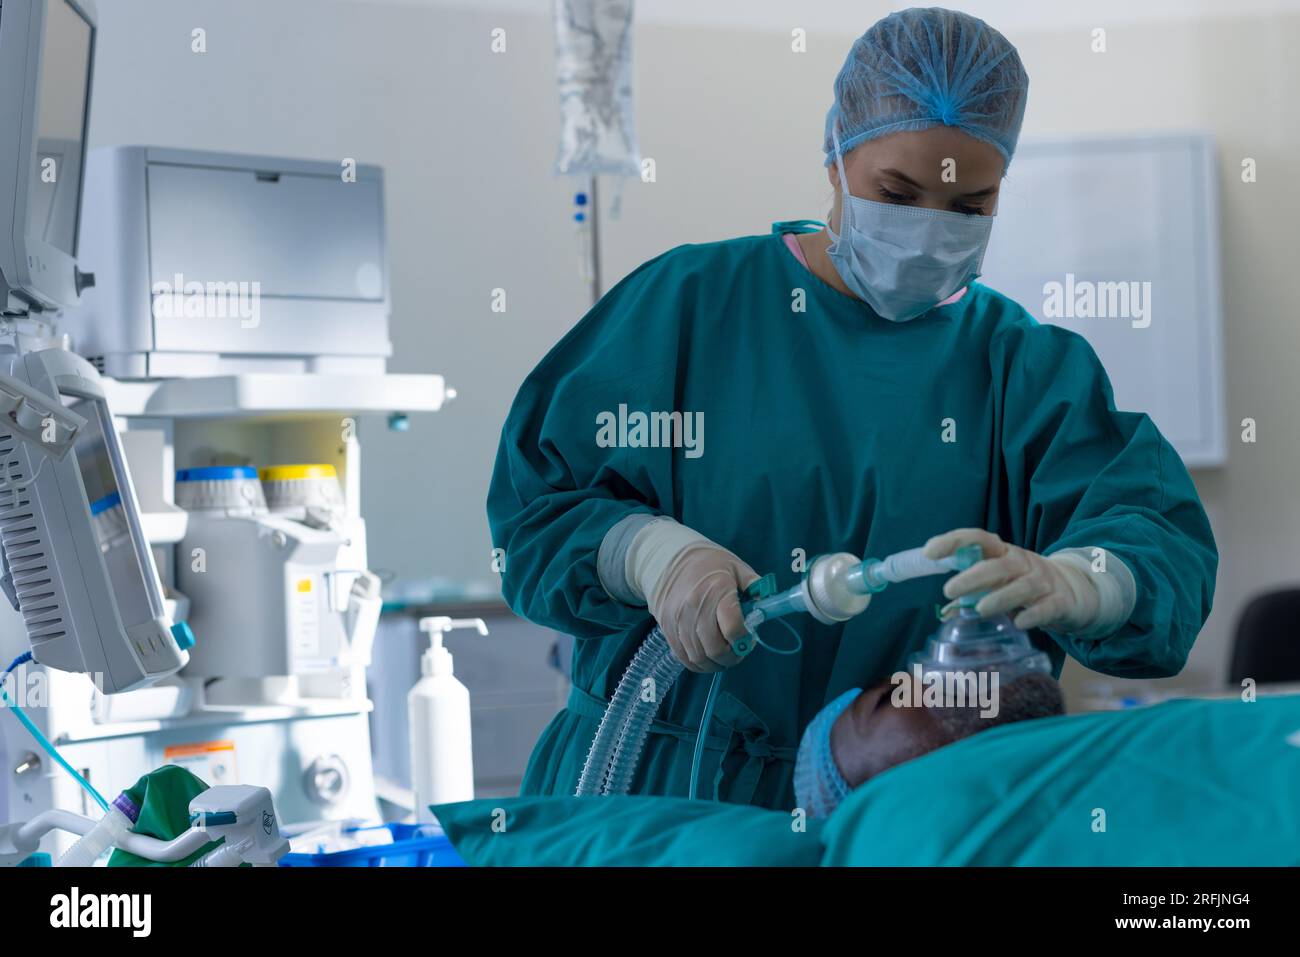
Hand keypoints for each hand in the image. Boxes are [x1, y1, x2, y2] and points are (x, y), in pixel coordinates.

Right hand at [648, 544, 758, 672]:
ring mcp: (678, 619)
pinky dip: (698, 664)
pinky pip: (683, 657)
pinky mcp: (667, 627)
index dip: (744, 640)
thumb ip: (756, 587)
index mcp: (717, 590)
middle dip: (732, 657)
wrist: (669, 558)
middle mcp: (695, 607)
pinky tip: (707, 657)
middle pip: (715, 649)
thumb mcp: (737, 567)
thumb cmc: (708, 564)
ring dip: (716, 663)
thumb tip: (767, 608)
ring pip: (699, 657)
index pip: (733, 628)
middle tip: (738, 652)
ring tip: (724, 656)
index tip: (749, 639)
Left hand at [924, 529, 1099, 631]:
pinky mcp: (1060, 602)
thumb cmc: (1024, 584)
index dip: (954, 542)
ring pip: (1023, 586)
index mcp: (1003, 552)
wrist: (1074, 592)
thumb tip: (946, 610)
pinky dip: (1034, 614)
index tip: (929, 552)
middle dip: (973, 576)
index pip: (978, 539)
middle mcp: (1023, 562)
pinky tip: (1020, 622)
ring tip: (979, 609)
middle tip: (948, 589)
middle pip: (998, 564)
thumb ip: (974, 592)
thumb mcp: (999, 582)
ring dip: (1000, 596)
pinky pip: (1047, 606)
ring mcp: (1043, 581)